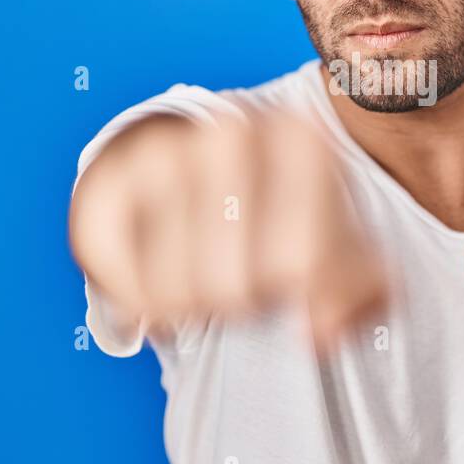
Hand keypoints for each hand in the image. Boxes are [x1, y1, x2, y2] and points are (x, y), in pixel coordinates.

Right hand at [68, 110, 389, 358]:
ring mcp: (163, 149)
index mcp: (302, 137)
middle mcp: (231, 131)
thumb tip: (319, 332)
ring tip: (205, 271)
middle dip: (244, 302)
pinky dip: (143, 304)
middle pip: (236, 289)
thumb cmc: (290, 218)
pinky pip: (124, 287)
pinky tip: (160, 275)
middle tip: (245, 275)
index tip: (302, 272)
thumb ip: (358, 297)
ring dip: (194, 307)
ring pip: (178, 295)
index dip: (305, 295)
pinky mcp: (105, 183)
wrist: (211, 162)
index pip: (303, 267)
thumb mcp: (347, 252)